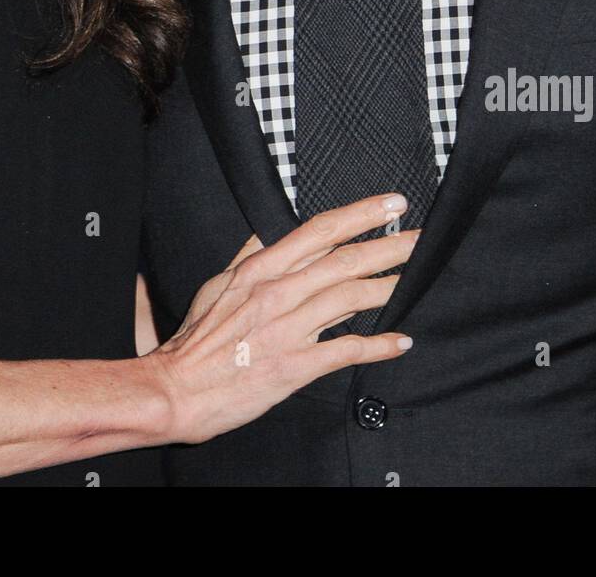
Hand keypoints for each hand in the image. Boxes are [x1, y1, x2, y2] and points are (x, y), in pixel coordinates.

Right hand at [146, 193, 419, 444]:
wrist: (176, 390)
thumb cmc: (195, 340)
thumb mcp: (217, 284)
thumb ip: (248, 255)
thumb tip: (268, 229)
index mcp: (259, 269)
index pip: (319, 230)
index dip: (360, 214)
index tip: (390, 205)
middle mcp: (277, 293)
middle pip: (344, 260)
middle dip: (388, 247)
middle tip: (419, 238)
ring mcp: (288, 330)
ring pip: (350, 298)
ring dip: (389, 288)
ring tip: (415, 279)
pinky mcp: (294, 367)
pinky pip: (345, 351)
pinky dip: (377, 346)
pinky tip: (399, 342)